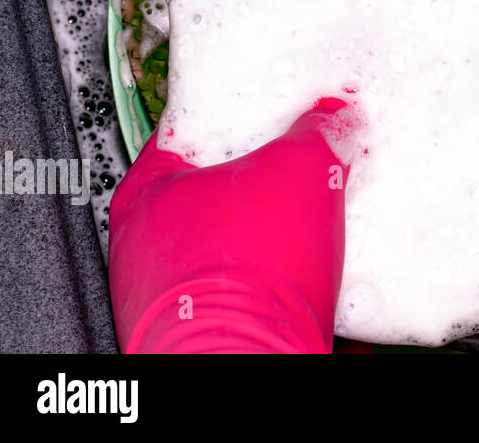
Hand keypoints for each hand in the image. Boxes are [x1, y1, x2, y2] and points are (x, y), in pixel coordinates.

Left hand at [108, 98, 362, 352]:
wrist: (250, 358)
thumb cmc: (247, 279)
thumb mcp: (305, 168)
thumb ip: (318, 132)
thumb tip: (333, 120)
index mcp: (147, 194)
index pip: (190, 135)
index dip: (239, 122)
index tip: (272, 121)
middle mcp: (145, 248)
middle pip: (215, 193)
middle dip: (264, 184)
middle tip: (300, 175)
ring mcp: (168, 295)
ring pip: (230, 246)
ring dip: (271, 238)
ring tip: (310, 231)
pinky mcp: (200, 332)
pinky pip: (246, 289)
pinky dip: (276, 281)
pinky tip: (307, 275)